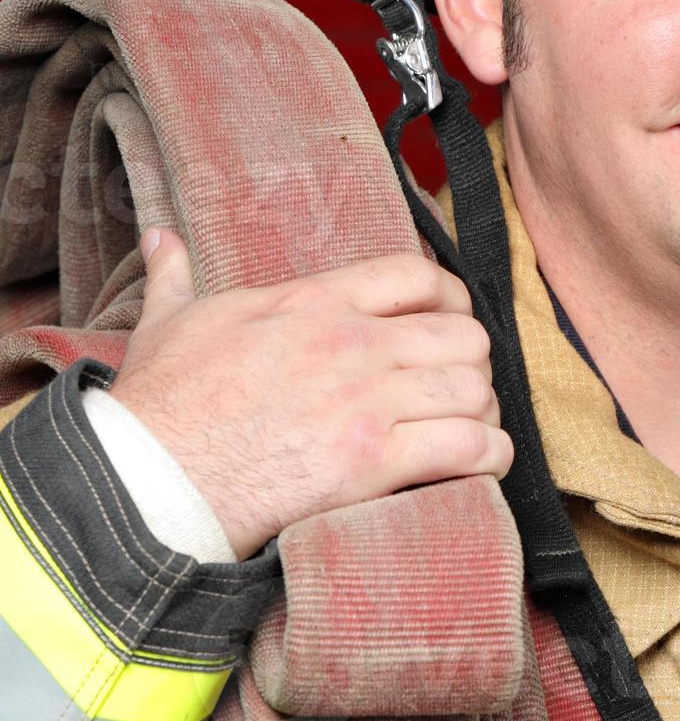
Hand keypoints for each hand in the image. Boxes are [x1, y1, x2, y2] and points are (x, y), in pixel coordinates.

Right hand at [109, 229, 513, 559]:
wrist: (149, 483)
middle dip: (471, 362)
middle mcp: (352, 344)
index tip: (448, 322)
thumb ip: (176, 276)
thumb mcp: (168, 324)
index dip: (449, 298)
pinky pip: (469, 448)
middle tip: (456, 387)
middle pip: (464, 334)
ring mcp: (367, 403)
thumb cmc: (159, 406)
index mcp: (313, 302)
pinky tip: (480, 463)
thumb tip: (159, 238)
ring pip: (475, 388)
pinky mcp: (373, 464)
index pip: (417, 275)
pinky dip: (489, 455)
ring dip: (481, 411)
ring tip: (468, 428)